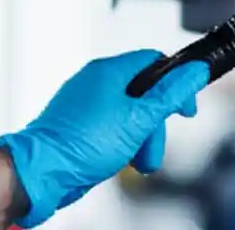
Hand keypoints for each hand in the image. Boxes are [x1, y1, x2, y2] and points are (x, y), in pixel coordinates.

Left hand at [0, 50, 209, 226]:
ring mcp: (83, 101)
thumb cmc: (81, 144)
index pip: (155, 61)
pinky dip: (121, 141)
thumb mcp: (139, 119)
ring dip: (140, 137)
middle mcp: (94, 81)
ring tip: (139, 161)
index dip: (176, 82)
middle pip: (142, 92)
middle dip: (155, 123)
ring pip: (127, 112)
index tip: (184, 106)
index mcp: (109, 71)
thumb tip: (195, 71)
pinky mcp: (75, 122)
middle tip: (156, 145)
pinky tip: (121, 159)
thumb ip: (170, 94)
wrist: (40, 173)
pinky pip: (109, 125)